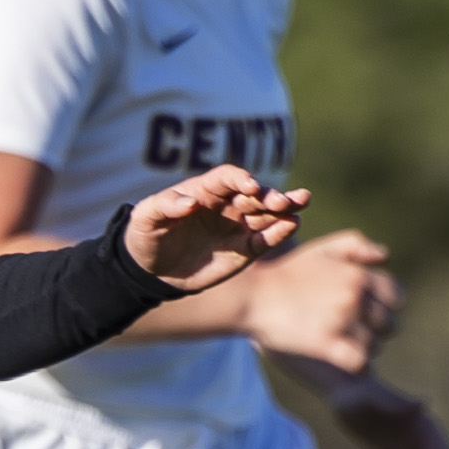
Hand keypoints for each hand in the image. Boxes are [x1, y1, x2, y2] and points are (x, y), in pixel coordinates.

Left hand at [123, 167, 309, 291]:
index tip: (250, 186)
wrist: (152, 270)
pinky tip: (292, 225)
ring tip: (301, 203)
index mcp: (206, 190)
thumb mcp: (146, 217)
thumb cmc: (146, 235)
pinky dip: (280, 232)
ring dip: (285, 207)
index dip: (240, 179)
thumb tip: (190, 202)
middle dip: (270, 194)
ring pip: (267, 214)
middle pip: (255, 194)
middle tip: (282, 200)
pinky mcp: (245, 249)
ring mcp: (239, 226)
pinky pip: (265, 239)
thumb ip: (166, 206)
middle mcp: (227, 205)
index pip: (228, 178)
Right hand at [226, 230, 396, 371]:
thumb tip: (385, 256)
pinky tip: (340, 358)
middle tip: (352, 330)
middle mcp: (355, 296)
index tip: (367, 312)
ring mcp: (342, 321)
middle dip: (375, 330)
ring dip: (362, 349)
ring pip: (375, 347)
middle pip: (389, 325)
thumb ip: (356, 246)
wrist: (252, 294)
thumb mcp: (321, 249)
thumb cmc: (286, 273)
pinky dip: (355, 365)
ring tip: (341, 343)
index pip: (397, 297)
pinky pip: (360, 364)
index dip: (385, 306)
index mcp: (357, 274)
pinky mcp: (326, 345)